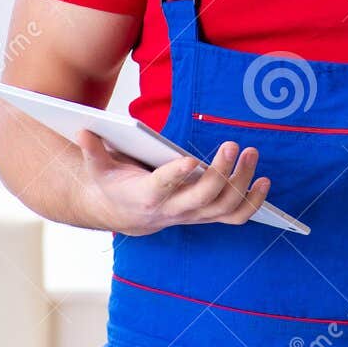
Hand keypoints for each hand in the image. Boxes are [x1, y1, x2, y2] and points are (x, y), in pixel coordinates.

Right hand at [75, 129, 271, 236]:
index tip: (188, 159)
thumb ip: (93, 150)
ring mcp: (194, 215)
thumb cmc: (114, 184)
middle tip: (232, 144)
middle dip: (221, 173)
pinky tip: (264, 181)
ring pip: (225, 206)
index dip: (175, 175)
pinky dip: (254, 201)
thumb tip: (83, 130)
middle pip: (203, 198)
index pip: (163, 188)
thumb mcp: (98, 168)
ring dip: (243, 181)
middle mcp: (174, 210)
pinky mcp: (207, 215)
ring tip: (251, 153)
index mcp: (147, 196)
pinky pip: (236, 215)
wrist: (125, 214)